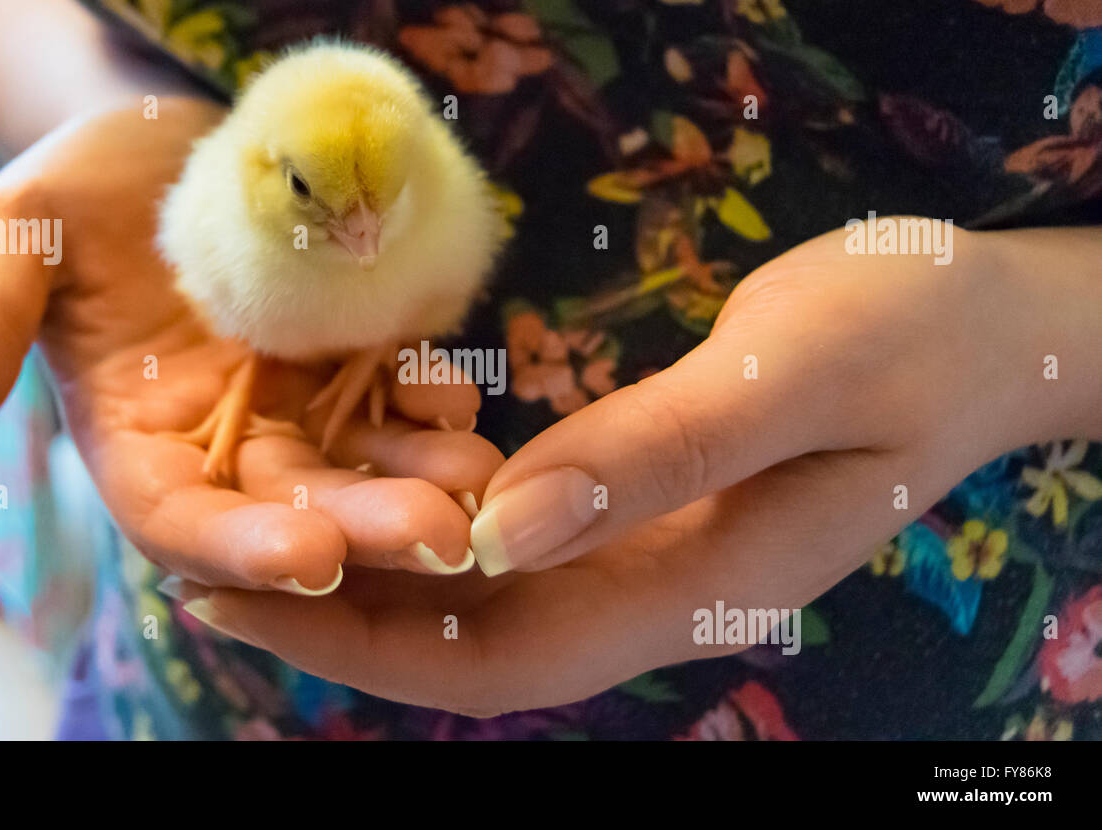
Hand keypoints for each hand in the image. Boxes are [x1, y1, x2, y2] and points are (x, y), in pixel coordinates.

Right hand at [0, 98, 502, 591]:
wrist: (163, 137)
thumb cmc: (74, 187)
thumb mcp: (10, 246)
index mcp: (136, 444)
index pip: (185, 521)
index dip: (245, 547)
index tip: (313, 560)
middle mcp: (224, 441)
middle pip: (294, 504)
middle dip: (363, 525)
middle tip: (439, 534)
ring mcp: (298, 404)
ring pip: (362, 462)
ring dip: (419, 479)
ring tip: (478, 483)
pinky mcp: (356, 358)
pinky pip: (400, 394)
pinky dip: (431, 403)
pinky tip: (462, 399)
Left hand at [179, 222, 1101, 714]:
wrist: (977, 329)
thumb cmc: (905, 337)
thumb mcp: (791, 377)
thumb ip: (653, 455)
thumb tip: (498, 533)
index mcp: (688, 585)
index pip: (498, 658)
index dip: (362, 645)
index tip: (239, 595)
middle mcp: (653, 589)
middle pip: (470, 641)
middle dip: (335, 617)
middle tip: (199, 561)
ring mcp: (650, 550)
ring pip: (485, 593)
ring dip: (374, 569)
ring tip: (257, 519)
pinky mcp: (647, 500)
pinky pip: (521, 534)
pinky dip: (435, 519)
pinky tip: (374, 481)